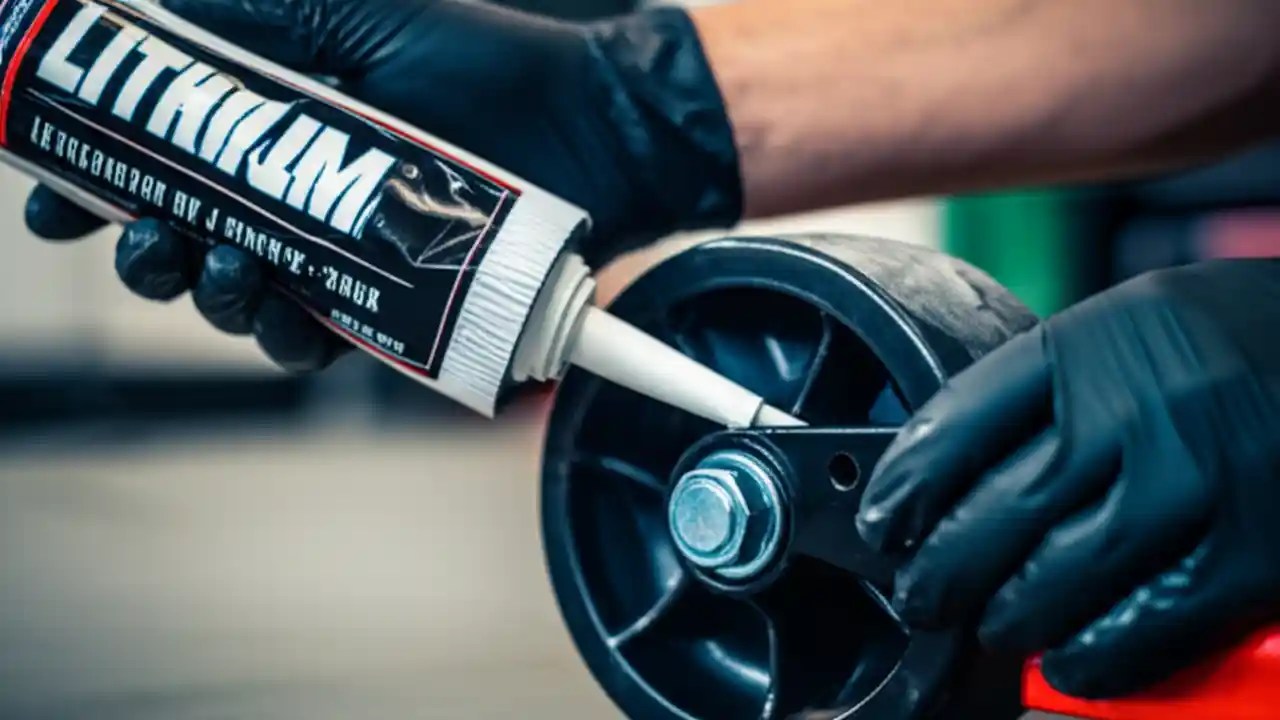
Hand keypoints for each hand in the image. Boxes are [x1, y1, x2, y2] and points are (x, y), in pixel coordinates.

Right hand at [26, 0, 739, 370]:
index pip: (156, 162)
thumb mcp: (343, 12)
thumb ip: (243, 16)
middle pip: (178, 238)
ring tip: (206, 258)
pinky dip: (278, 332)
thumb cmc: (478, 59)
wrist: (582, 120)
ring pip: (233, 297)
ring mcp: (336, 256)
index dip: (93, 182)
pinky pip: (314, 338)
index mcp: (269, 128)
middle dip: (135, 246)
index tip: (49, 196)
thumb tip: (130, 9)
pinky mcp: (386, 307)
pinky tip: (272, 303)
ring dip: (197, 290)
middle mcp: (292, 197)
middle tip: (134, 232)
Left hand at [856, 260, 1279, 698]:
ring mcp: (1194, 486)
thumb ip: (1055, 384)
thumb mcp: (1136, 324)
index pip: (956, 424)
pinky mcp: (1250, 558)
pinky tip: (1065, 659)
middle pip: (991, 514)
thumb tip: (961, 463)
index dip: (902, 487)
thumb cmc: (1243, 341)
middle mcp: (1137, 411)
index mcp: (1093, 345)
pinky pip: (1139, 630)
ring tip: (989, 625)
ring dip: (1003, 619)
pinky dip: (1089, 658)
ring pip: (1052, 581)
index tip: (883, 521)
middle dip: (937, 572)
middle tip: (920, 595)